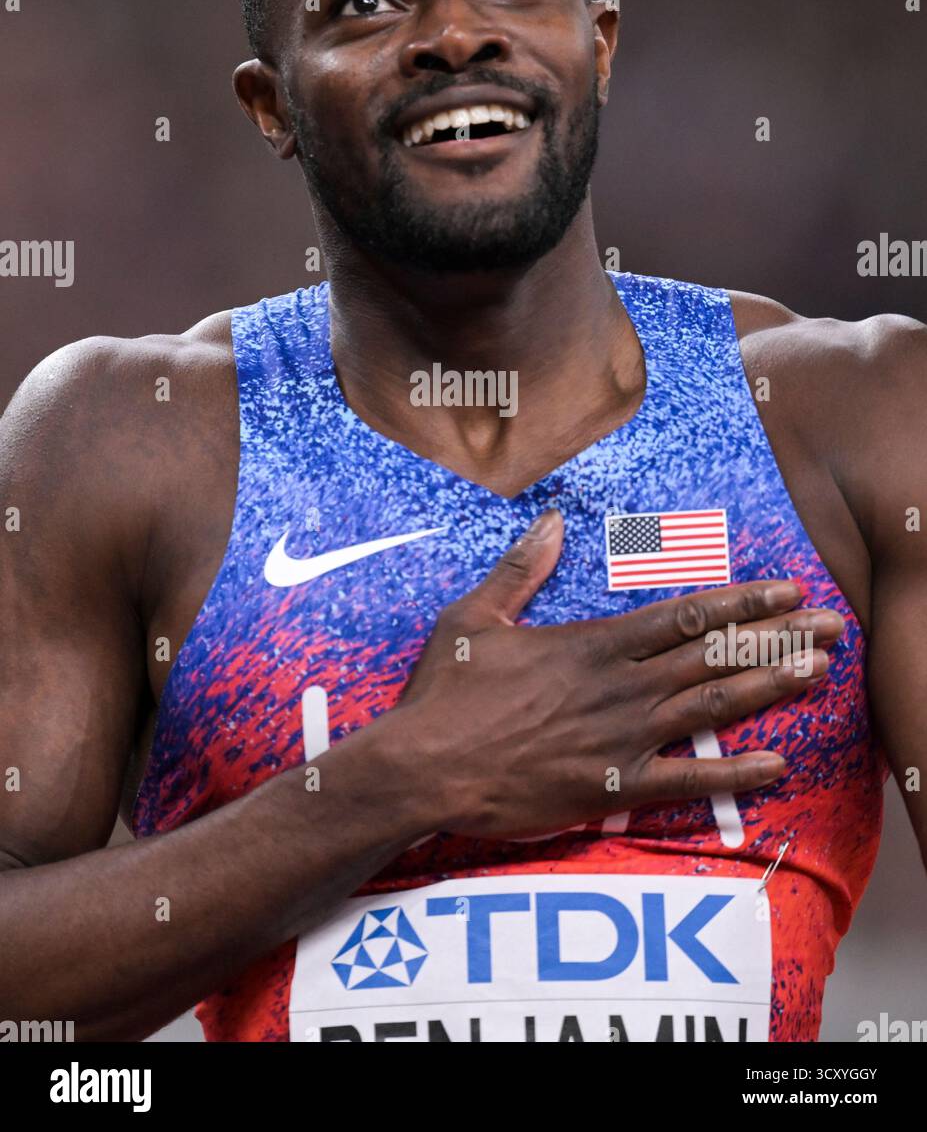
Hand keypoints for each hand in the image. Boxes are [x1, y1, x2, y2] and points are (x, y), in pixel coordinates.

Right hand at [396, 508, 841, 838]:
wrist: (421, 769)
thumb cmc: (443, 694)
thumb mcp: (473, 617)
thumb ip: (520, 570)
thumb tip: (550, 522)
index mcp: (591, 644)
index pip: (683, 615)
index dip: (740, 601)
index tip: (784, 590)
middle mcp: (619, 687)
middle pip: (713, 655)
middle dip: (776, 638)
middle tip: (830, 627)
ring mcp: (621, 739)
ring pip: (712, 708)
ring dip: (769, 688)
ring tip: (817, 673)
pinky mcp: (612, 788)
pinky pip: (687, 782)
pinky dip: (735, 775)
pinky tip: (777, 766)